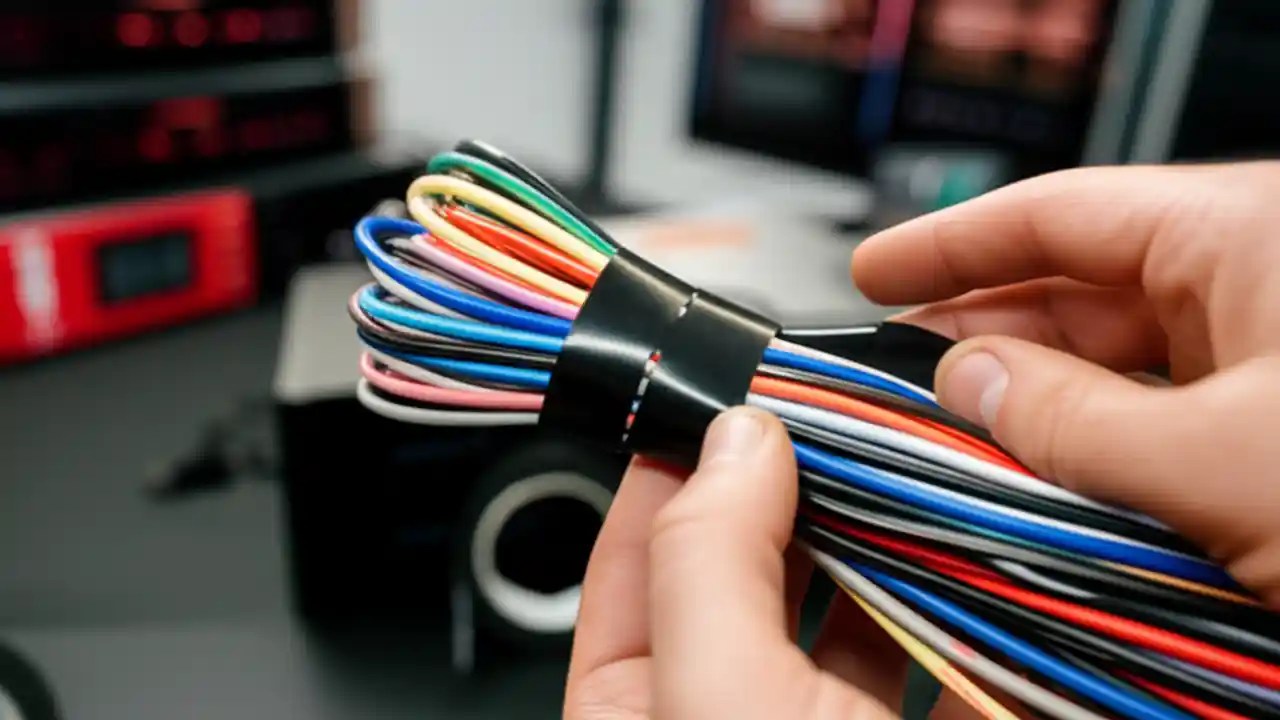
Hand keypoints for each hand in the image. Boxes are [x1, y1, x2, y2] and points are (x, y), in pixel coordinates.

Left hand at [564, 407, 986, 718]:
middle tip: (841, 418)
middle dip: (800, 491)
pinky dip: (975, 605)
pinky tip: (996, 557)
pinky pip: (948, 658)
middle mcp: (734, 715)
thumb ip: (711, 564)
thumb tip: (736, 439)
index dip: (674, 469)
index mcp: (640, 715)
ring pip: (854, 612)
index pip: (633, 566)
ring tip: (922, 468)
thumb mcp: (724, 702)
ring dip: (892, 540)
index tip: (727, 397)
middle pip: (754, 574)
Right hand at [854, 162, 1279, 603]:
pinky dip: (1090, 446)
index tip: (875, 271)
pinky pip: (1156, 418)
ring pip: (1114, 364)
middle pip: (1079, 289)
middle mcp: (1257, 281)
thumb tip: (969, 383)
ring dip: (1031, 404)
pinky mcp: (1271, 426)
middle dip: (981, 334)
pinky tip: (1035, 478)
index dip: (951, 243)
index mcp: (1251, 236)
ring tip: (951, 438)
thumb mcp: (1216, 460)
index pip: (1062, 212)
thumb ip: (1072, 420)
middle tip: (893, 374)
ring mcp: (1270, 357)